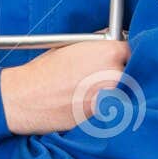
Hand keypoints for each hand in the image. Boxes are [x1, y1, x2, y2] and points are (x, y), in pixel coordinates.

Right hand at [0, 39, 131, 134]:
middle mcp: (114, 74)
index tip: (117, 60)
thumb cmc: (45, 72)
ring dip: (115, 92)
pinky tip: (87, 103)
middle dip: (121, 73)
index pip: (130, 51)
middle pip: (131, 72)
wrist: (26, 99)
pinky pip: (113, 109)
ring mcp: (111, 97)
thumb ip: (98, 45)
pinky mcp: (104, 116)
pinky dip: (106, 108)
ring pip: (124, 93)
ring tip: (92, 91)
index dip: (121, 56)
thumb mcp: (73, 47)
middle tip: (103, 77)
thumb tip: (113, 42)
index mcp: (109, 52)